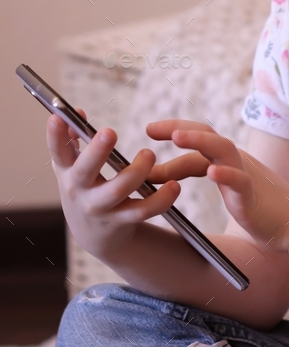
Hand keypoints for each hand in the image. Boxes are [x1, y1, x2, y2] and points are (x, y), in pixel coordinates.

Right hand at [46, 111, 180, 260]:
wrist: (93, 234)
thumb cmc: (84, 188)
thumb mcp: (71, 166)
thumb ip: (71, 139)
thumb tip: (77, 112)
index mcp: (66, 172)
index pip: (57, 152)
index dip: (55, 135)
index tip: (57, 116)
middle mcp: (79, 191)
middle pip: (84, 172)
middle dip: (96, 152)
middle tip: (109, 132)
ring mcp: (100, 207)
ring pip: (117, 190)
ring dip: (136, 171)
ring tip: (149, 153)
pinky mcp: (121, 220)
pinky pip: (143, 210)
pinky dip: (161, 199)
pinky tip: (174, 186)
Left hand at [147, 120, 288, 252]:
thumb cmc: (258, 205)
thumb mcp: (224, 183)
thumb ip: (198, 171)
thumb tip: (160, 172)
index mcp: (228, 158)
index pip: (198, 138)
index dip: (174, 131)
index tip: (149, 130)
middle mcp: (237, 160)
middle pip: (208, 134)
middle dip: (179, 128)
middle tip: (150, 129)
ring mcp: (247, 175)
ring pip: (223, 149)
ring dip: (199, 141)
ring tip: (176, 137)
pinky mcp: (254, 196)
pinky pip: (241, 181)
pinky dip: (227, 174)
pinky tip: (212, 172)